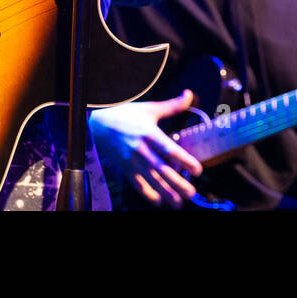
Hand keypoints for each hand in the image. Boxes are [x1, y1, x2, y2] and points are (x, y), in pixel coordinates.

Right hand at [89, 91, 203, 207]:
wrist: (99, 122)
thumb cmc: (125, 114)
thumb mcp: (149, 108)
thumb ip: (172, 106)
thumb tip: (189, 94)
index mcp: (149, 133)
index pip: (170, 150)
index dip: (185, 161)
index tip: (197, 170)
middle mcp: (141, 149)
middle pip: (162, 170)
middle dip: (178, 184)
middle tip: (191, 193)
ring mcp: (132, 161)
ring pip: (151, 181)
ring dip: (166, 193)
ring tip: (178, 203)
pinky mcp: (125, 168)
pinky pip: (137, 185)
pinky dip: (148, 195)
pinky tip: (158, 201)